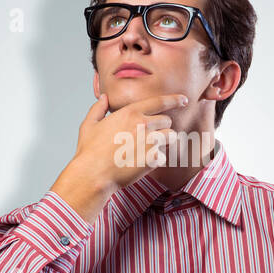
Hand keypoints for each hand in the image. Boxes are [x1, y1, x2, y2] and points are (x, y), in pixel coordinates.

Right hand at [71, 92, 187, 190]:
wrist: (93, 174)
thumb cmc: (89, 151)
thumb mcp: (89, 125)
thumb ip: (98, 108)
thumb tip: (104, 98)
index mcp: (130, 113)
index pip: (160, 101)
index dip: (175, 100)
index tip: (184, 100)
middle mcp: (143, 124)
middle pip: (167, 121)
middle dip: (162, 127)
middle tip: (150, 137)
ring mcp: (150, 141)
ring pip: (170, 137)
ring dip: (164, 142)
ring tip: (149, 149)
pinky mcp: (153, 158)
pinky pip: (164, 156)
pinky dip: (156, 160)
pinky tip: (142, 163)